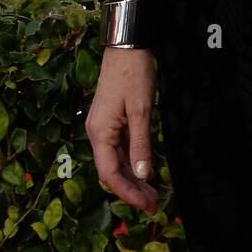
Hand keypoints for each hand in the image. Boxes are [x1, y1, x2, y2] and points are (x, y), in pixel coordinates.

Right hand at [86, 47, 159, 213]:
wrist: (126, 46)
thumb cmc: (133, 73)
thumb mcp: (142, 110)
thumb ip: (141, 143)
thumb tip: (143, 174)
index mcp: (100, 132)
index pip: (109, 174)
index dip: (127, 193)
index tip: (144, 204)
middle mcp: (97, 133)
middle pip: (112, 171)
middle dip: (132, 189)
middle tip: (154, 204)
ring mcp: (104, 127)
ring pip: (116, 161)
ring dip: (133, 178)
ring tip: (152, 193)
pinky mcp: (112, 121)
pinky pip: (120, 148)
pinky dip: (132, 162)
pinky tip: (145, 171)